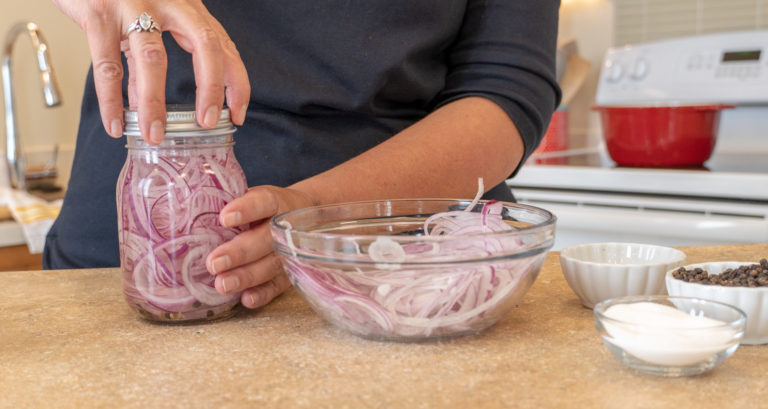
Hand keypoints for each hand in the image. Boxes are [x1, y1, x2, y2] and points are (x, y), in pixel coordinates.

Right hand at [51, 0, 249, 142]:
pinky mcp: (99, 13)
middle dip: (211, 88)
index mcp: (187, 8)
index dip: (235, 82)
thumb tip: (146, 104)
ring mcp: (134, 6)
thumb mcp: (145, 20)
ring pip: (153, 58)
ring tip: (154, 134)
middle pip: (205, 45)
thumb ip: (150, 57)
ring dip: (155, 102)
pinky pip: (107, 64)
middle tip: (207, 123)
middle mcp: (169, 4)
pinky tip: (116, 124)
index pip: (224, 46)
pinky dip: (111, 100)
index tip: (238, 113)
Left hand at [205, 186, 315, 308]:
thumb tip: (185, 211)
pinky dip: (263, 294)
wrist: (302, 215)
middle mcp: (285, 227)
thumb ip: (229, 201)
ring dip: (247, 276)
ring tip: (222, 285)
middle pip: (266, 240)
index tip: (224, 218)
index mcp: (274, 202)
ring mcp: (290, 252)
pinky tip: (246, 299)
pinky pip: (278, 286)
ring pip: (271, 265)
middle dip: (240, 253)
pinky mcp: (290, 274)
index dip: (246, 210)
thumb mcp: (253, 195)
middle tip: (213, 263)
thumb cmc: (264, 208)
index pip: (263, 203)